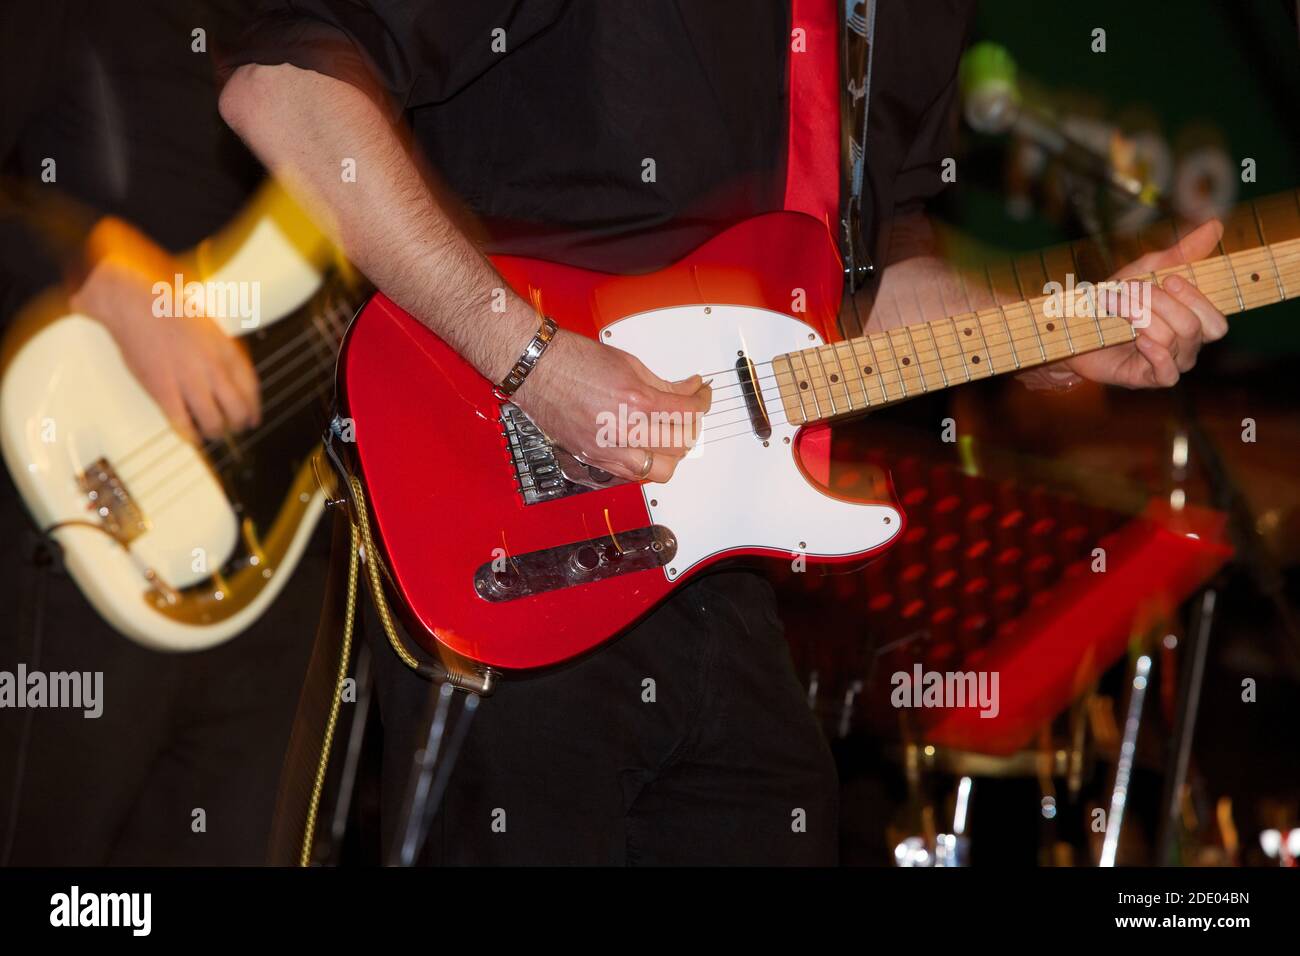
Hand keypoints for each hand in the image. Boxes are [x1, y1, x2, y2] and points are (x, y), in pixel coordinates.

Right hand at [70, 219, 260, 441]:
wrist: (134, 304)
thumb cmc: (170, 310)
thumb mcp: (210, 327)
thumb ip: (224, 352)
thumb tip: (233, 377)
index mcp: (226, 351)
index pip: (251, 389)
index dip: (254, 409)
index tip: (253, 418)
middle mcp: (212, 368)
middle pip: (238, 411)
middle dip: (239, 424)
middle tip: (234, 428)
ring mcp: (188, 381)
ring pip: (213, 422)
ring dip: (215, 433)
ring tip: (212, 433)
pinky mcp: (162, 390)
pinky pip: (182, 424)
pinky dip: (190, 436)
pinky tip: (192, 437)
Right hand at [512, 330, 711, 482]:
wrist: (536, 369)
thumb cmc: (573, 360)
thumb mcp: (629, 364)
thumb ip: (663, 385)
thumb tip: (687, 392)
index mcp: (636, 402)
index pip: (688, 413)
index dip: (702, 402)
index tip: (701, 395)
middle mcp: (624, 431)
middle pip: (681, 445)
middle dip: (691, 427)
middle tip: (689, 413)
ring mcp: (608, 450)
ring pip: (661, 471)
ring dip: (672, 454)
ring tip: (669, 435)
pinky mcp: (595, 459)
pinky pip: (633, 475)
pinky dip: (647, 464)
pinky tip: (647, 448)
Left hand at [1063, 219, 1228, 387]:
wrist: (1073, 326)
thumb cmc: (1114, 299)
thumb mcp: (1145, 270)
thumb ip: (1181, 252)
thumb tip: (1215, 225)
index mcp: (1193, 320)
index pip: (1216, 318)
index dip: (1195, 297)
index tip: (1166, 279)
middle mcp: (1187, 345)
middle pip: (1195, 327)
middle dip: (1162, 304)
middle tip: (1131, 292)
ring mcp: (1170, 363)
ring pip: (1173, 340)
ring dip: (1139, 316)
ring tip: (1115, 306)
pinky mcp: (1149, 378)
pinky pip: (1168, 372)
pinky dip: (1154, 351)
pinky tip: (1137, 340)